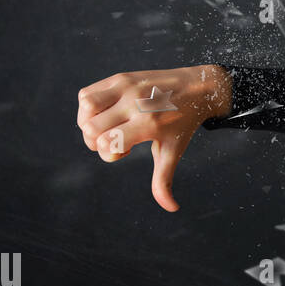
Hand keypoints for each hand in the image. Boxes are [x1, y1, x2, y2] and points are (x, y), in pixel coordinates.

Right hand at [76, 65, 231, 212]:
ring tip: (107, 126)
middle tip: (116, 140)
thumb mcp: (175, 151)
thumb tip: (171, 208)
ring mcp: (126, 87)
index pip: (106, 141)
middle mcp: (135, 103)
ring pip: (85, 108)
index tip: (125, 150)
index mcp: (148, 123)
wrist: (199, 88)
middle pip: (91, 128)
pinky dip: (87, 108)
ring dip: (87, 123)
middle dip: (95, 142)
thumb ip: (164, 180)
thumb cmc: (184, 123)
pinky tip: (104, 115)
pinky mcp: (120, 77)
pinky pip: (86, 94)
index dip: (108, 153)